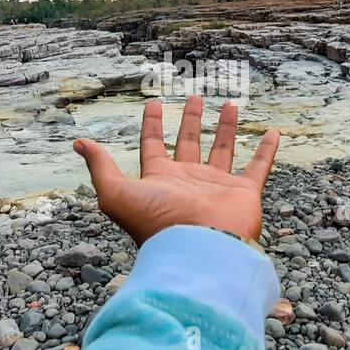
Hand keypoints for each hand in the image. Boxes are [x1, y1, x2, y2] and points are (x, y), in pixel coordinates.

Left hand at [72, 95, 280, 245]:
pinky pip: (258, 167)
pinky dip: (266, 150)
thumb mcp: (116, 193)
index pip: (153, 146)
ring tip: (229, 104)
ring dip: (225, 127)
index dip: (151, 124)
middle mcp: (188, 181)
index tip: (153, 104)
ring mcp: (217, 186)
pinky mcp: (244, 193)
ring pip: (222, 149)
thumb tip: (78, 143)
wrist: (199, 251)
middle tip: (194, 98)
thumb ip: (101, 167)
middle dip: (190, 120)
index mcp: (159, 180)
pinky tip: (271, 133)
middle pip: (188, 143)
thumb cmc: (157, 224)